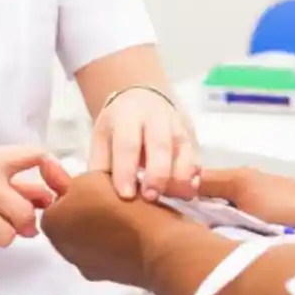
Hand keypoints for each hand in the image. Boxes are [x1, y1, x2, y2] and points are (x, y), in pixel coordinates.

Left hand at [41, 171, 192, 287]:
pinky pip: (113, 248)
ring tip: (129, 208)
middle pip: (74, 218)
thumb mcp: (90, 178)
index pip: (57, 199)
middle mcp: (64, 248)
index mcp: (52, 223)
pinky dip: (121, 237)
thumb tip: (47, 168)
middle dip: (90, 206)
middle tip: (113, 193)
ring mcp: (88, 263)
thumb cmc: (123, 208)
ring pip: (94, 234)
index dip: (77, 187)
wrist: (158, 245)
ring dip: (107, 222)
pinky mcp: (112, 273)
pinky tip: (137, 225)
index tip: (95, 183)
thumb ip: (64, 177)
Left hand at [90, 88, 199, 202]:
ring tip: (175, 197)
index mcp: (127, 116)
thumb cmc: (119, 125)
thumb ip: (100, 164)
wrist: (143, 97)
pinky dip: (194, 175)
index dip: (126, 169)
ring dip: (181, 177)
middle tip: (151, 197)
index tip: (126, 194)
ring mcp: (177, 125)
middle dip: (158, 174)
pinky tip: (188, 191)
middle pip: (160, 145)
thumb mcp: (102, 136)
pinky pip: (197, 156)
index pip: (127, 143)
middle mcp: (155, 117)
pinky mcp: (191, 135)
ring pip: (184, 150)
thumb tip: (97, 197)